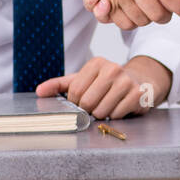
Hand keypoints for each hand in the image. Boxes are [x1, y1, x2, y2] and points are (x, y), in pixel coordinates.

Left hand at [35, 55, 169, 118]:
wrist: (140, 81)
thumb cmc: (107, 83)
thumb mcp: (83, 79)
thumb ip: (59, 85)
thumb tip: (39, 91)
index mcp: (96, 63)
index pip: (75, 92)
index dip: (76, 103)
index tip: (83, 101)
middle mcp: (112, 69)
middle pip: (87, 103)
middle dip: (89, 110)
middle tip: (96, 105)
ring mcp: (126, 81)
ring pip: (101, 111)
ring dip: (102, 114)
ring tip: (108, 105)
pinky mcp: (138, 95)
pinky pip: (117, 115)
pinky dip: (115, 116)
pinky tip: (120, 107)